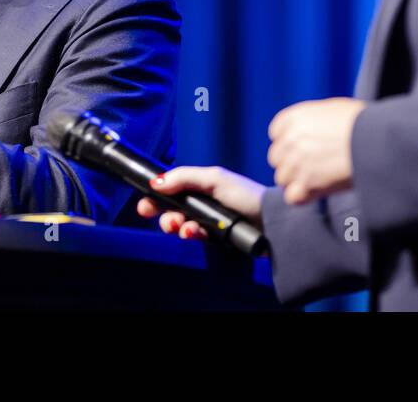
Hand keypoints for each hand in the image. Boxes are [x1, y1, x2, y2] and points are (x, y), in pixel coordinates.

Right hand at [135, 166, 266, 239]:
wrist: (272, 222)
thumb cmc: (247, 196)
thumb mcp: (214, 179)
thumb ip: (184, 178)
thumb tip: (156, 181)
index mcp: (203, 185)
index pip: (172, 190)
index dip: (157, 198)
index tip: (144, 206)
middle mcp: (204, 202)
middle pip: (173, 209)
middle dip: (166, 216)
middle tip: (167, 221)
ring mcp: (210, 221)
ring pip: (182, 225)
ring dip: (179, 226)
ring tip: (184, 227)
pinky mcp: (216, 238)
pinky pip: (196, 238)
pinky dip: (193, 235)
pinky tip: (195, 234)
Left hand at [267, 97, 366, 204]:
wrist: (376, 139)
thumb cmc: (362, 122)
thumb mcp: (333, 109)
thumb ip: (313, 120)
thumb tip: (315, 131)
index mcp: (294, 118)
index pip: (276, 133)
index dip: (289, 142)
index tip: (302, 147)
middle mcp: (290, 139)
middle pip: (276, 157)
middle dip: (291, 162)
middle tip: (312, 166)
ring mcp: (296, 162)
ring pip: (282, 178)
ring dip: (296, 181)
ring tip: (317, 180)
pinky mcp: (307, 184)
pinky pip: (292, 197)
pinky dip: (302, 197)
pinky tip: (316, 192)